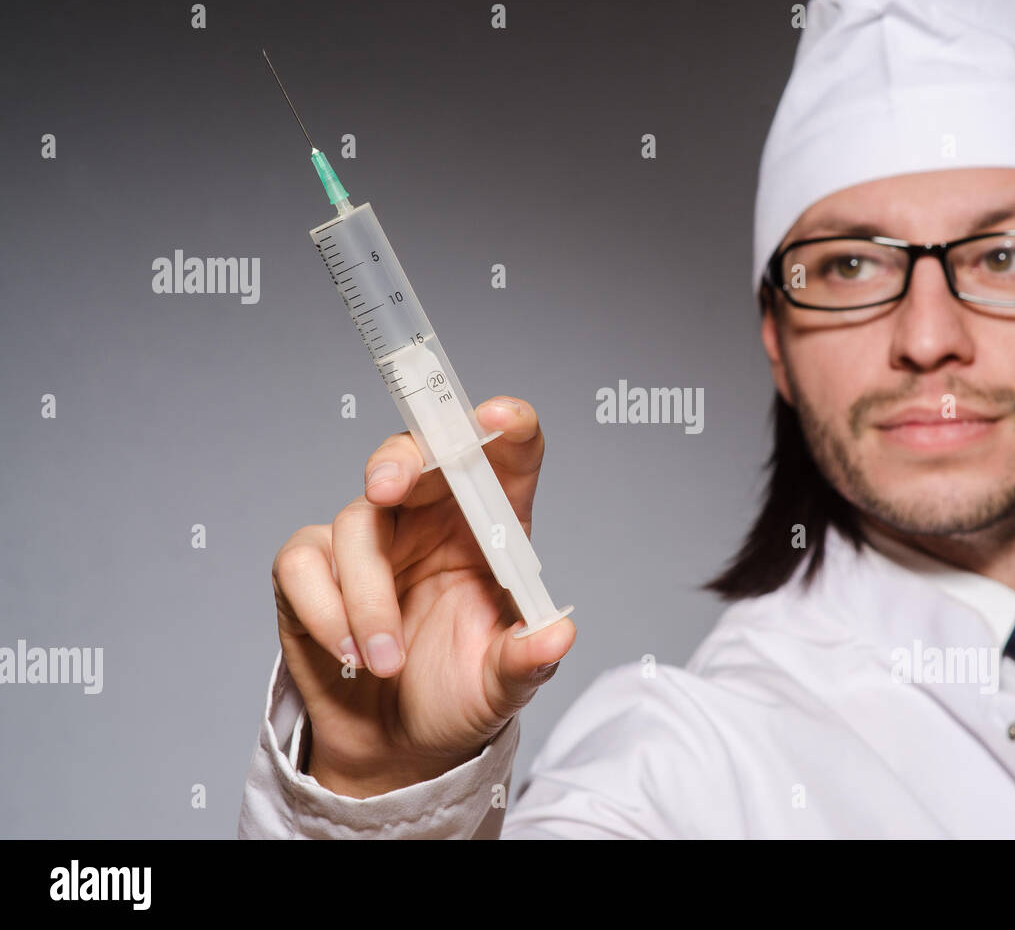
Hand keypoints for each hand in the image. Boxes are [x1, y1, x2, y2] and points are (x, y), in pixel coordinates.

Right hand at [270, 397, 575, 796]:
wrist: (397, 747)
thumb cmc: (457, 697)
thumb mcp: (501, 687)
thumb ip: (527, 659)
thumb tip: (558, 634)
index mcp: (490, 529)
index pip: (506, 458)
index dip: (507, 427)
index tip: (499, 419)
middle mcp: (431, 519)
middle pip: (415, 453)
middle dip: (399, 460)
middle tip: (386, 488)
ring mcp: (371, 539)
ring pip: (357, 521)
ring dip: (367, 596)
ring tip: (385, 661)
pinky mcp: (316, 569)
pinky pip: (304, 561)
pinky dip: (324, 608)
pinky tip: (349, 653)